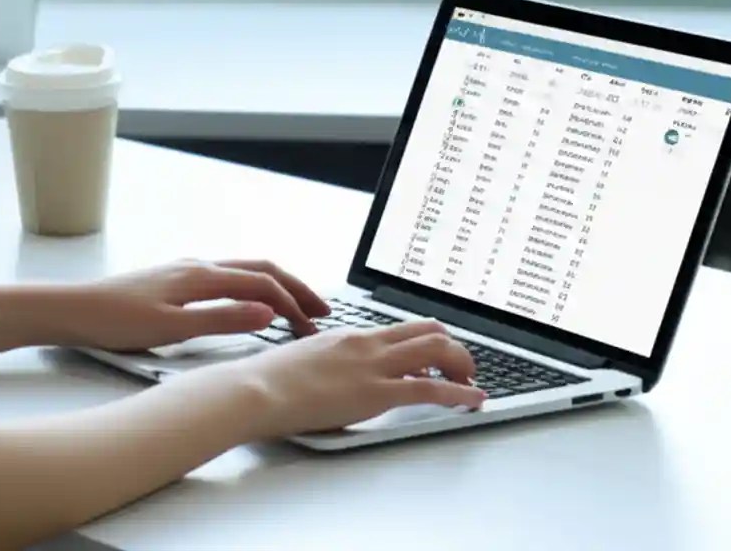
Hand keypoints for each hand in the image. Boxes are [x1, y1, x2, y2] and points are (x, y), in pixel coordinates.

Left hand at [71, 259, 330, 350]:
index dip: (294, 305)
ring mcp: (185, 270)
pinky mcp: (174, 279)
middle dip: (295, 287)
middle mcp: (198, 266)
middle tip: (323, 310)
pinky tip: (248, 302)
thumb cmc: (115, 321)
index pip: (263, 285)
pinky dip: (251, 287)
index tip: (312, 329)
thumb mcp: (172, 328)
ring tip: (295, 305)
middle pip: (260, 269)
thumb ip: (222, 320)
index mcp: (202, 276)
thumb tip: (268, 311)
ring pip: (244, 270)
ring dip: (275, 285)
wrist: (71, 309)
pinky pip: (227, 276)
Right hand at [200, 320, 486, 437]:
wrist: (257, 390)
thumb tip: (336, 374)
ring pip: (438, 351)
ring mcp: (373, 366)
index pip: (403, 329)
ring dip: (463, 366)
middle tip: (462, 369)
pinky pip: (431, 389)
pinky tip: (473, 401)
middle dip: (454, 350)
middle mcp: (368, 344)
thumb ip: (329, 363)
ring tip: (472, 384)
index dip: (428, 342)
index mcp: (350, 335)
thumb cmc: (269, 381)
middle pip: (429, 332)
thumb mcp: (305, 360)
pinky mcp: (377, 393)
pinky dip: (460, 394)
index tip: (437, 359)